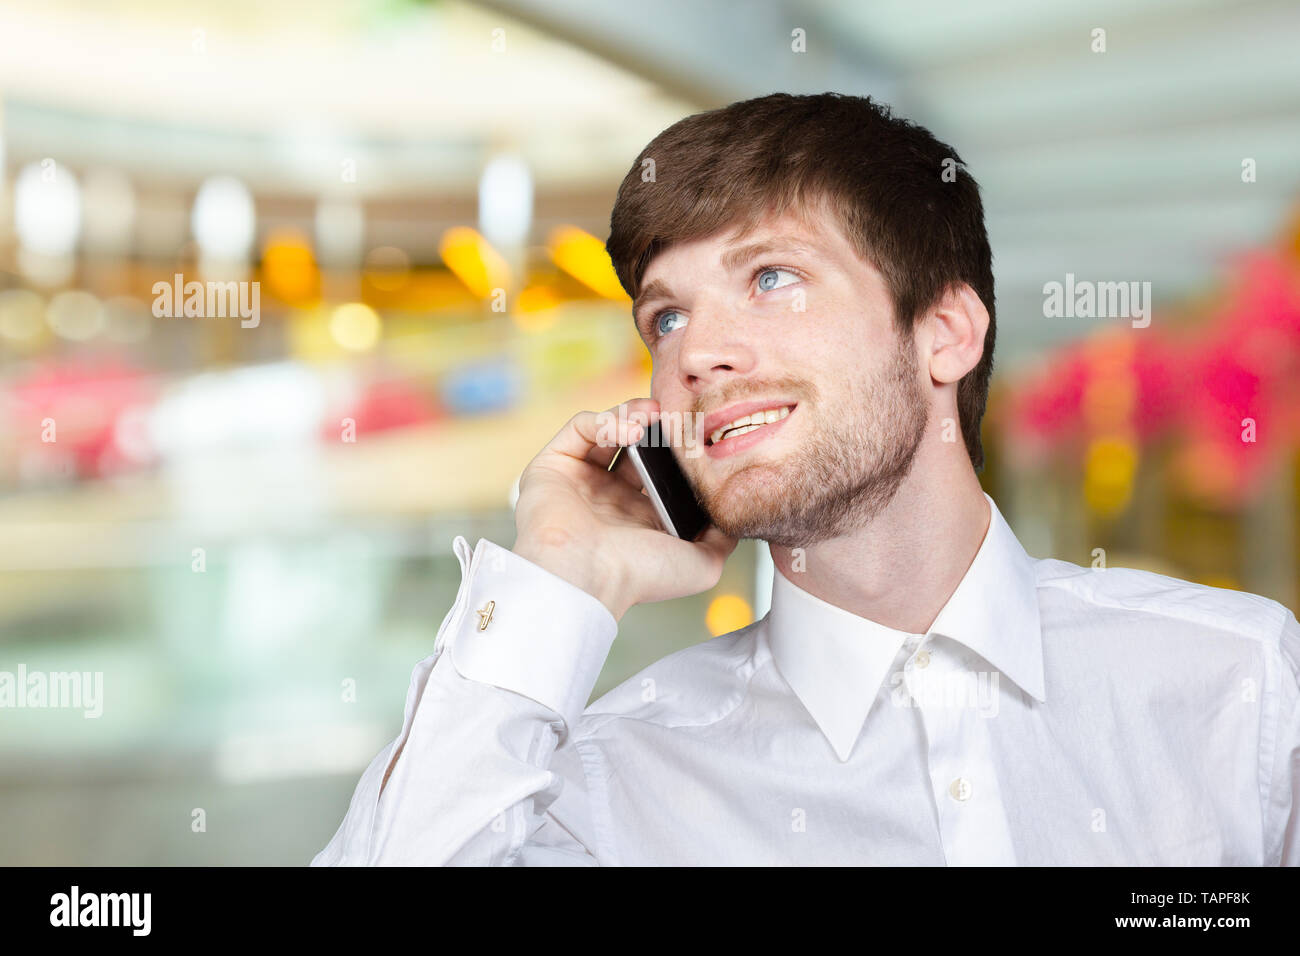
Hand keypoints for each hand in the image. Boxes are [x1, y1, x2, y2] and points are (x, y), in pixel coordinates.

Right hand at [512, 398, 737, 620]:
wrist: (587, 576)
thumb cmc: (639, 575)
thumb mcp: (701, 563)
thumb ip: (722, 536)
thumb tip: (733, 514)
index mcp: (639, 516)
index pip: (661, 467)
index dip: (679, 447)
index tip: (698, 433)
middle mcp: (608, 496)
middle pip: (636, 444)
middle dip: (657, 425)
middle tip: (675, 415)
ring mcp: (579, 480)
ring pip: (608, 429)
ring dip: (632, 415)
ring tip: (652, 414)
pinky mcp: (553, 465)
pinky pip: (579, 428)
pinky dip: (604, 420)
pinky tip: (628, 431)